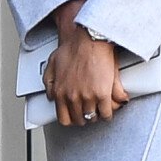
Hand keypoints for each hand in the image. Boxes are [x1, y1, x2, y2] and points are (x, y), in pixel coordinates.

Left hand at [43, 3, 129, 126]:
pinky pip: (107, 113)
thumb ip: (49, 83)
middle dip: (85, 116)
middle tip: (90, 110)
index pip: (64, 118)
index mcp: (60, 92)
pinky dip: (109, 112)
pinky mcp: (102, 95)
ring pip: (93, 118)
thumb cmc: (73, 48)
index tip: (77, 115)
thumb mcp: (52, 65)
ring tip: (101, 107)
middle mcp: (72, 97)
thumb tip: (51, 97)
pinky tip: (111, 106)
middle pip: (79, 120)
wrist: (89, 40)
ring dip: (98, 114)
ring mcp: (87, 97)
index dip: (72, 118)